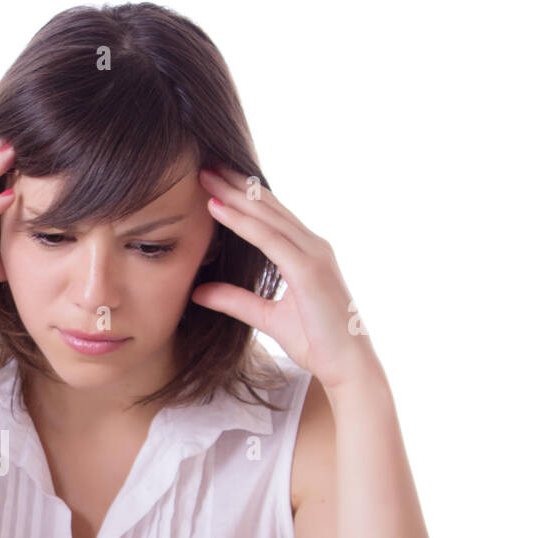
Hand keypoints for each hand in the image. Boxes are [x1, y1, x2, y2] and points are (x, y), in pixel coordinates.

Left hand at [192, 165, 380, 391]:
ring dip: (233, 195)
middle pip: (267, 207)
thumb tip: (198, 292)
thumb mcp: (266, 318)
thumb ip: (235, 301)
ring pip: (267, 216)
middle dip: (234, 185)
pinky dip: (242, 223)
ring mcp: (313, 255)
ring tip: (205, 176)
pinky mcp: (309, 270)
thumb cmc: (316, 341)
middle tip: (204, 164)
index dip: (241, 197)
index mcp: (305, 253)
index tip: (212, 180)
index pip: (269, 216)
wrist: (347, 366)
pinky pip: (270, 239)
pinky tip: (218, 208)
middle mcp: (312, 246)